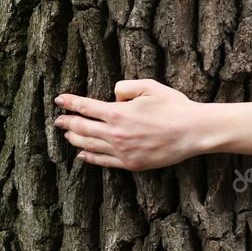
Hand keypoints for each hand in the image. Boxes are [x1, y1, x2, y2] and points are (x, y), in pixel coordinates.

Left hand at [53, 79, 203, 170]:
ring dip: (75, 139)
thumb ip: (127, 87)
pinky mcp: (130, 163)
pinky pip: (102, 161)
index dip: (70, 103)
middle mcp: (115, 134)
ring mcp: (121, 151)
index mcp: (118, 113)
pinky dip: (89, 158)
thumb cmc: (174, 107)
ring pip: (89, 146)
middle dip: (67, 122)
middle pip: (82, 128)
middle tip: (58, 120)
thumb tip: (114, 95)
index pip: (86, 107)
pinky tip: (82, 155)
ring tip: (68, 134)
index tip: (59, 100)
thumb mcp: (151, 87)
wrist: (192, 132)